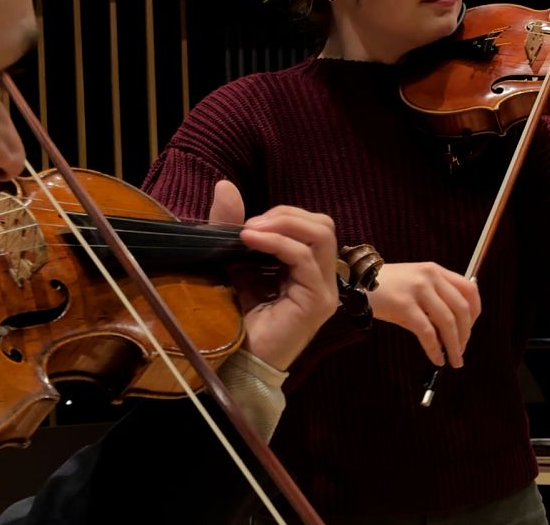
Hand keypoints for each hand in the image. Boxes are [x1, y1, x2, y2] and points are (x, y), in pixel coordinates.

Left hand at [209, 180, 338, 370]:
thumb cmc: (238, 319)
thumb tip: (225, 186)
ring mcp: (324, 290)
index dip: (283, 214)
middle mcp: (323, 278)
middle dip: (286, 214)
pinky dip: (277, 242)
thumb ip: (232, 228)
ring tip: (250, 230)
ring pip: (320, 235)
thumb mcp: (235, 264)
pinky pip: (303, 258)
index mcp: (309, 269)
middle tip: (250, 223)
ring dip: (283, 223)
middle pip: (323, 224)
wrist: (237, 363)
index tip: (247, 223)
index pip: (313, 225)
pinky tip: (250, 240)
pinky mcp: (316, 301)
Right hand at [366, 262, 480, 367]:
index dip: (475, 313)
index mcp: (435, 271)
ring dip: (454, 346)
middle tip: (461, 351)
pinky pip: (427, 332)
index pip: (469, 290)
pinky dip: (435, 349)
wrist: (355, 281)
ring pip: (447, 322)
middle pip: (462, 309)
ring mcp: (418, 290)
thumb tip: (452, 332)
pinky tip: (436, 358)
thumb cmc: (385, 287)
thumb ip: (435, 301)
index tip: (470, 329)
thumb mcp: (414, 285)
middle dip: (466, 335)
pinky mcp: (404, 305)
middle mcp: (430, 277)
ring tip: (454, 360)